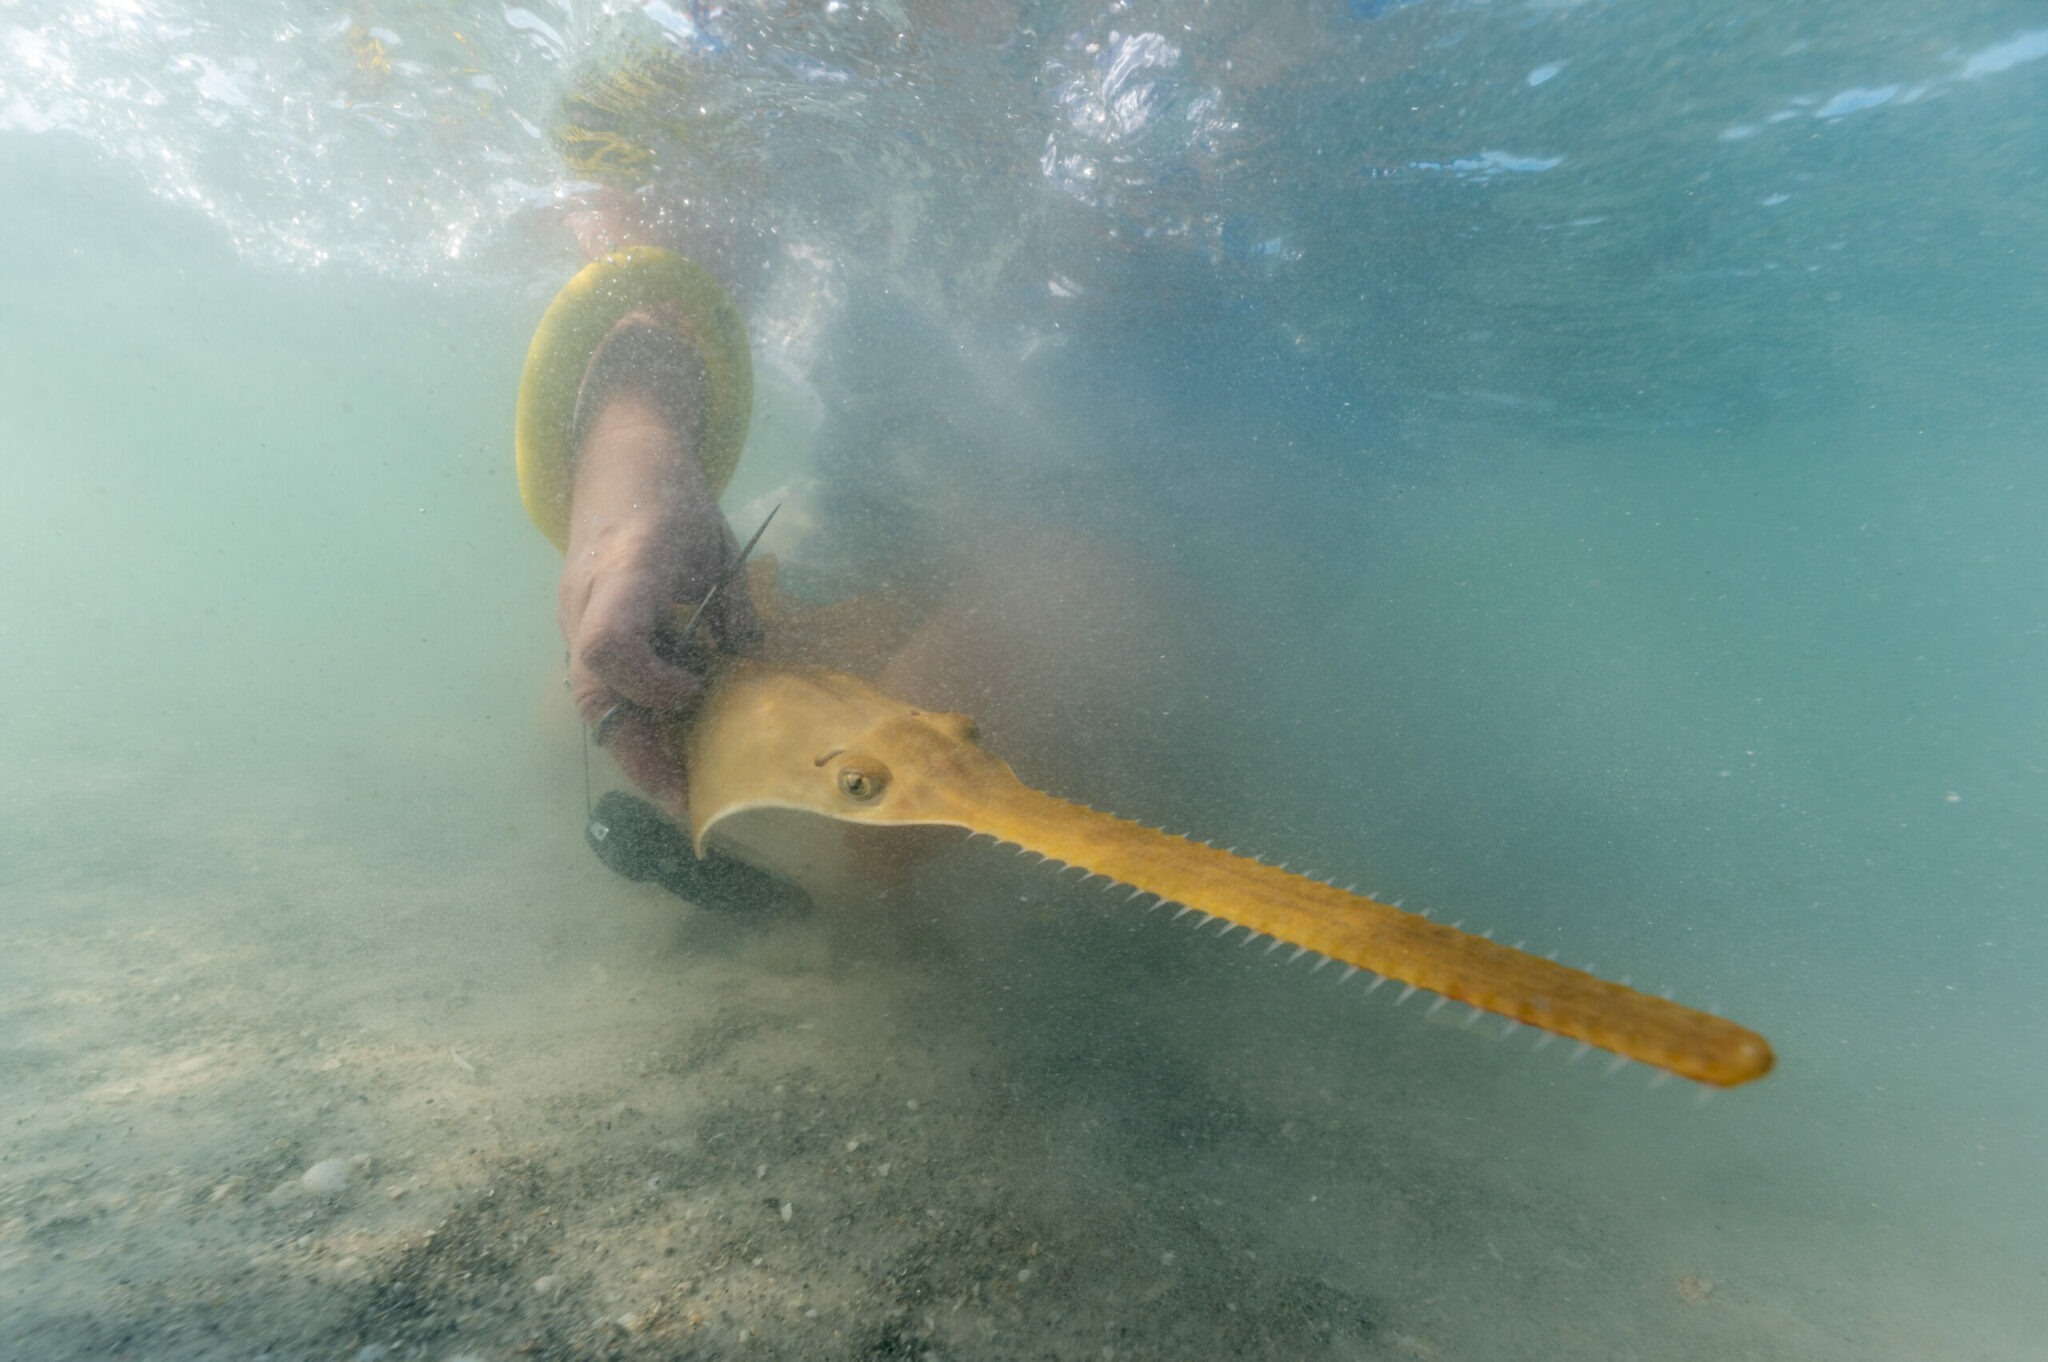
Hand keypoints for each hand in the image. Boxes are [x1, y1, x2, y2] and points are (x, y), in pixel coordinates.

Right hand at [559, 380, 757, 814]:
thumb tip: (758, 676)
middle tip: (689, 803)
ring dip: (638, 752)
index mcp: (629, 570)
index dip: (650, 685)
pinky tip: (675, 754)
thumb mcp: (721, 549)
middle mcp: (588, 603)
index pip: (609, 643)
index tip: (696, 690)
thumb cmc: (677, 506)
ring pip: (593, 704)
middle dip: (638, 757)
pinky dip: (637, 726)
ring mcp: (576, 623)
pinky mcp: (579, 637)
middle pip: (592, 694)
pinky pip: (601, 694)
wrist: (619, 470)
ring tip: (686, 795)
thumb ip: (736, 612)